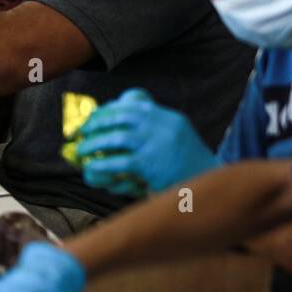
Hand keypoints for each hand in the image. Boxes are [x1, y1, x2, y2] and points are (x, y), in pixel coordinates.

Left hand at [75, 88, 217, 195]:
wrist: (209, 187)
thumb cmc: (189, 168)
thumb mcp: (176, 141)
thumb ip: (154, 131)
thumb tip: (118, 128)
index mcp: (170, 118)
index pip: (134, 104)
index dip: (110, 109)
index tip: (95, 117)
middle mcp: (164, 126)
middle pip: (122, 117)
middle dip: (98, 123)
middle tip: (82, 131)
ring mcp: (158, 144)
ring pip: (116, 138)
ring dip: (94, 144)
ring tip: (81, 151)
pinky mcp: (150, 165)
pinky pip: (118, 162)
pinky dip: (101, 165)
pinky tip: (91, 168)